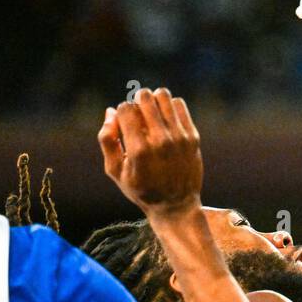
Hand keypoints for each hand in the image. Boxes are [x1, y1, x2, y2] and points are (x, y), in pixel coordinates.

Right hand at [98, 87, 203, 215]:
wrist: (176, 205)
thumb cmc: (141, 189)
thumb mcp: (115, 171)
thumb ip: (108, 140)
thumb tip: (111, 112)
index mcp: (138, 150)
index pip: (126, 108)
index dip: (121, 112)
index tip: (124, 124)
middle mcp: (160, 140)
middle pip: (145, 97)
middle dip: (136, 102)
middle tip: (137, 115)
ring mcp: (179, 137)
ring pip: (163, 96)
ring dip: (153, 100)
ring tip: (151, 113)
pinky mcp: (192, 136)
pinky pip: (179, 105)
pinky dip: (169, 106)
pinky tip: (164, 119)